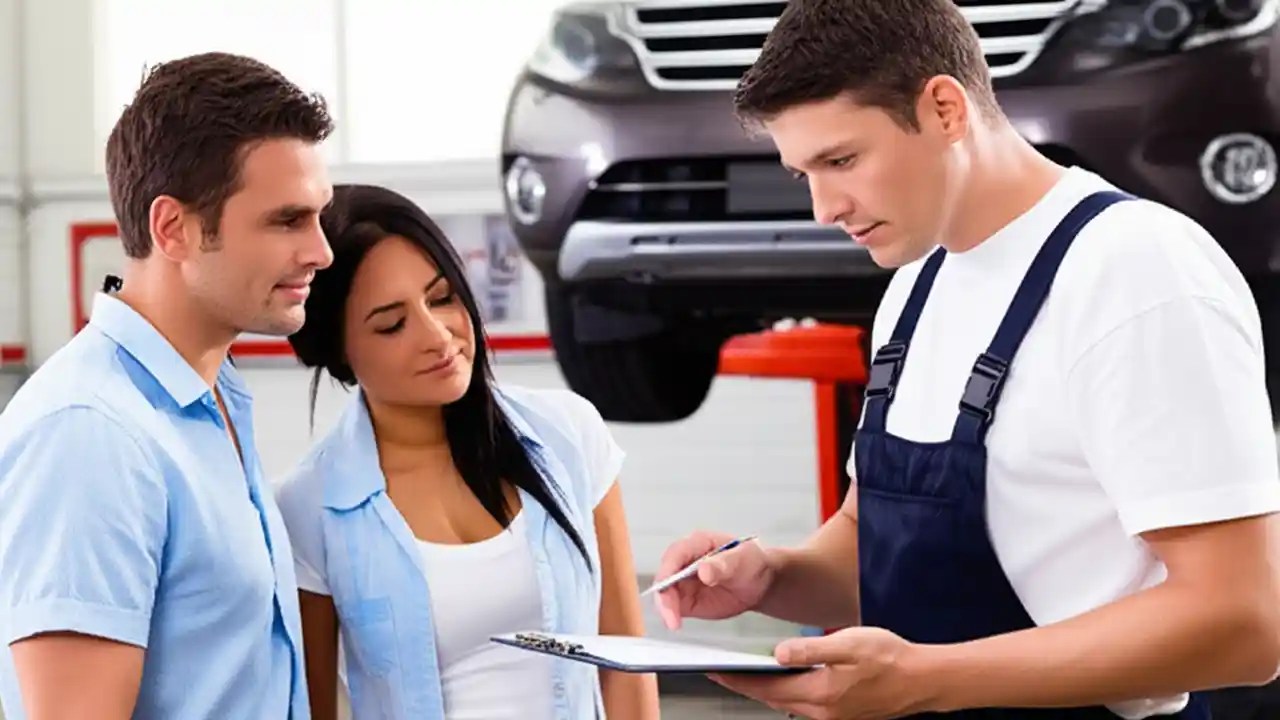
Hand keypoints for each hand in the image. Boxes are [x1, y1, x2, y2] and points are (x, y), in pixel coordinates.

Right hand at [652, 530, 774, 630]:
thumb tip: (703, 571)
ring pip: (664, 593)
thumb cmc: (750, 563)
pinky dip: (670, 615)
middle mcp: (685, 561)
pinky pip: (672, 606)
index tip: (668, 586)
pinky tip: (675, 624)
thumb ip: (724, 564)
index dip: (668, 569)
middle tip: (671, 613)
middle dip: (664, 595)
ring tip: (673, 623)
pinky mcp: (686, 599)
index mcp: (698, 543)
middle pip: (665, 575)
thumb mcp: (742, 560)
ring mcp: (684, 581)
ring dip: (665, 608)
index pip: (676, 554)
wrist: (758, 583)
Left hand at [707, 627, 935, 719]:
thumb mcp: (848, 644)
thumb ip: (811, 650)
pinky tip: (784, 679)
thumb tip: (778, 655)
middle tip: (722, 672)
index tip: (716, 671)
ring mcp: (832, 715)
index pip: (767, 689)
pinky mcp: (841, 712)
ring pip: (787, 703)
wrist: (923, 679)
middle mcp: (822, 711)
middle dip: (746, 686)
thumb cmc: (889, 657)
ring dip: (765, 691)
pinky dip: (786, 693)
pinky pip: (803, 704)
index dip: (739, 680)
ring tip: (745, 674)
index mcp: (820, 694)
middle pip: (772, 699)